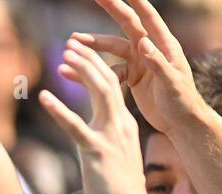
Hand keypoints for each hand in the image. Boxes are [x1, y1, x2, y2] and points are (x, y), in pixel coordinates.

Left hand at [40, 38, 157, 193]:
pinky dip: (59, 110)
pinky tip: (43, 97)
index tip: (74, 60)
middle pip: (108, 81)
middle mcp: (120, 124)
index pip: (111, 87)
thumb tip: (88, 138)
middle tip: (70, 47)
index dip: (94, 70)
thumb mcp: (112, 157)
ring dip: (82, 72)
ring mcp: (110, 135)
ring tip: (63, 59)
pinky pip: (75, 126)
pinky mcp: (96, 150)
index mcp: (123, 124)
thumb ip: (101, 141)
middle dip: (90, 61)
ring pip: (99, 93)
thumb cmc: (117, 189)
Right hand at [75, 0, 203, 134]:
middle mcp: (149, 50)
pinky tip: (71, 74)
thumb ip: (157, 62)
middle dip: (112, 10)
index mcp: (163, 45)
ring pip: (111, 49)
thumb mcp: (171, 82)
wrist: (179, 122)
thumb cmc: (181, 101)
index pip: (148, 18)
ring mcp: (138, 63)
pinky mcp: (130, 78)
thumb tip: (143, 43)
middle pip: (126, 25)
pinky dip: (90, 72)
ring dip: (92, 46)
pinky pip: (106, 71)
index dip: (136, 2)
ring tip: (71, 44)